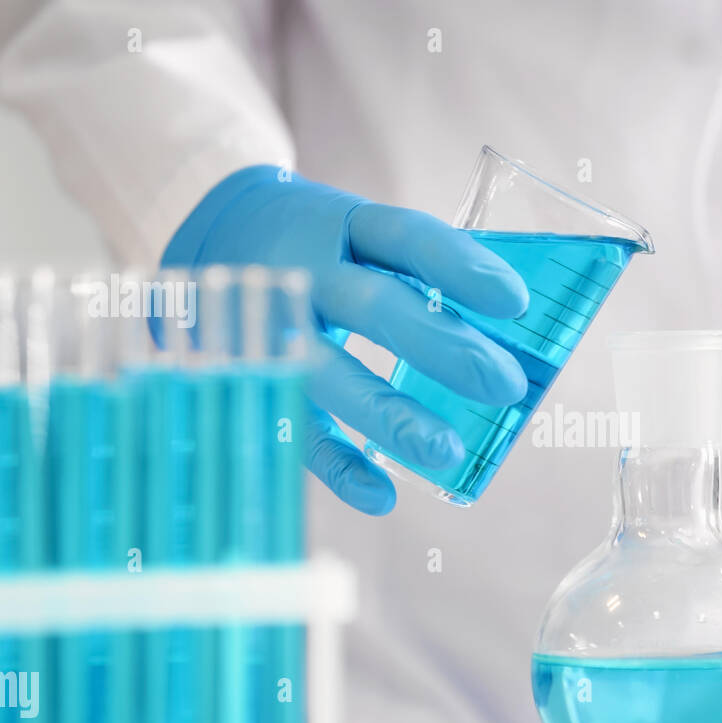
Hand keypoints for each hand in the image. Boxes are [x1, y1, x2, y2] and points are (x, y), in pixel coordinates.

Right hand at [162, 164, 529, 514]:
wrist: (205, 234)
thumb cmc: (315, 244)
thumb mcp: (358, 232)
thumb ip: (421, 273)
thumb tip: (515, 333)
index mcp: (341, 227)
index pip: (406, 237)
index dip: (460, 267)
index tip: (516, 302)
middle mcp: (303, 274)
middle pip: (374, 308)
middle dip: (443, 348)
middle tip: (505, 384)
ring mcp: (270, 331)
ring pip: (329, 375)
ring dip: (390, 416)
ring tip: (448, 450)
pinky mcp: (251, 382)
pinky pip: (293, 429)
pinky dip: (336, 466)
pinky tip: (380, 495)